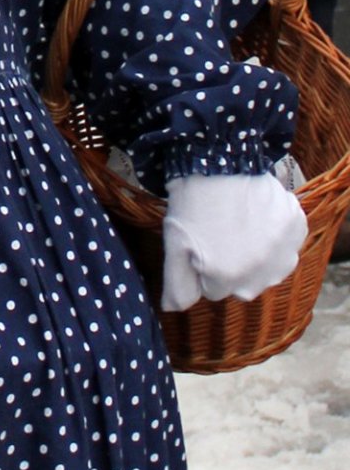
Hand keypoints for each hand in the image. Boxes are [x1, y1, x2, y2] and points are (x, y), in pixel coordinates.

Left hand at [160, 171, 307, 312]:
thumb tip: (174, 310)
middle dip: (231, 267)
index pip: (213, 291)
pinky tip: (258, 218)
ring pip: (268, 268)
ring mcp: (283, 251)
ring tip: (239, 226)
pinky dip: (275, 237)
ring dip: (256, 256)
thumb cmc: (192, 203)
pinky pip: (287, 246)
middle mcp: (261, 273)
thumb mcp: (174, 245)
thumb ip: (177, 285)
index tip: (200, 244)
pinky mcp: (296, 229)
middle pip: (244, 284)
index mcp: (227, 279)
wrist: (218, 160)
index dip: (203, 268)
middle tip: (219, 234)